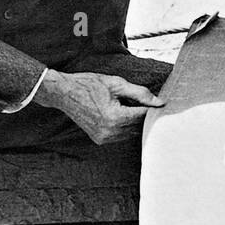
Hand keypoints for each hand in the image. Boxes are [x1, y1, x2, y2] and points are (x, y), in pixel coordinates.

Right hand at [34, 70, 163, 144]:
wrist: (64, 93)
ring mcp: (104, 138)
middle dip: (143, 114)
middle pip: (139, 125)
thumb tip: (159, 102)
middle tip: (143, 100)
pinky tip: (118, 112)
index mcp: (115, 117)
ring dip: (134, 120)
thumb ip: (140, 94)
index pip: (143, 116)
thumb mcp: (117, 84)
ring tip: (125, 105)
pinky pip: (121, 134)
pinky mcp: (100, 140)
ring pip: (131, 132)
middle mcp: (110, 132)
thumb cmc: (89, 84)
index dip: (152, 108)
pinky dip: (125, 125)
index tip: (160, 101)